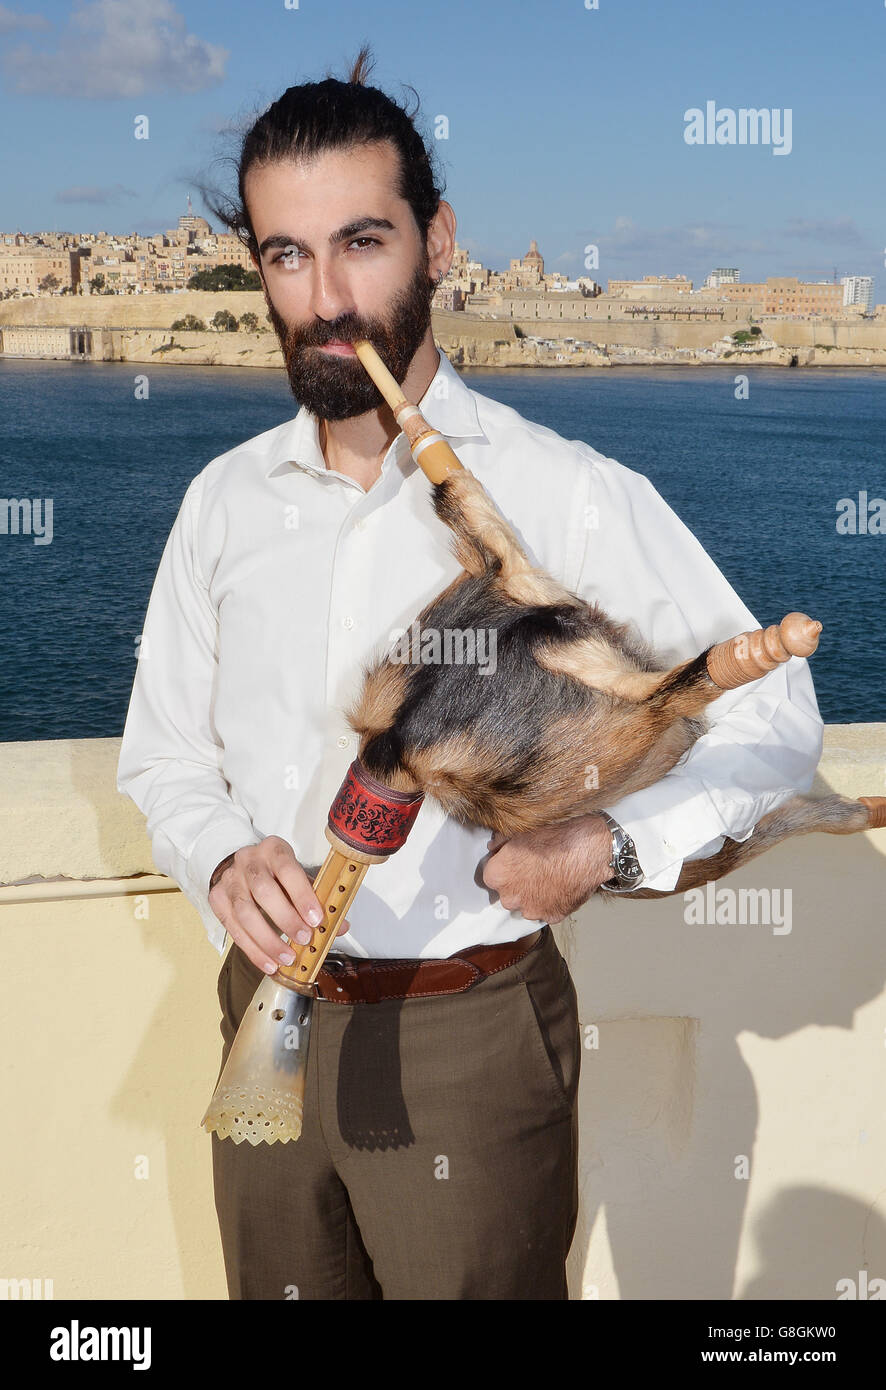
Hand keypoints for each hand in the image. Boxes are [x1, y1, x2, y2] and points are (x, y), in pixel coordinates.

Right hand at [208, 836, 348, 973]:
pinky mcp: (217, 899)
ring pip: (245, 912)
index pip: (288, 869)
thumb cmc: (276, 874)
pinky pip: (234, 929)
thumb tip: (339, 926)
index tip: (316, 919)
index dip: (302, 895)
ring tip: (286, 958)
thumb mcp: (298, 877)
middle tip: (304, 939)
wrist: (240, 865)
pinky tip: (269, 963)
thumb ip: (317, 898)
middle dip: (286, 919)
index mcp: (274, 850)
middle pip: (264, 891)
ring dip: (268, 940)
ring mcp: (230, 880)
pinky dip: (253, 950)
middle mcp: (248, 861)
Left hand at [482, 814, 613, 923]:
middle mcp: (510, 898)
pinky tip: (561, 886)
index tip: (515, 861)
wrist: (587, 849)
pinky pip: (548, 910)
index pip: (491, 875)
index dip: (504, 867)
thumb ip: (500, 842)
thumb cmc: (553, 836)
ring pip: (527, 905)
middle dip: (517, 884)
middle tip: (534, 869)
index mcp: (497, 876)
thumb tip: (493, 847)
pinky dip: (552, 902)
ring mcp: (532, 910)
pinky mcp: (553, 916)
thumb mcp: (520, 831)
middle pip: (508, 893)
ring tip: (550, 877)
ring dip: (534, 895)